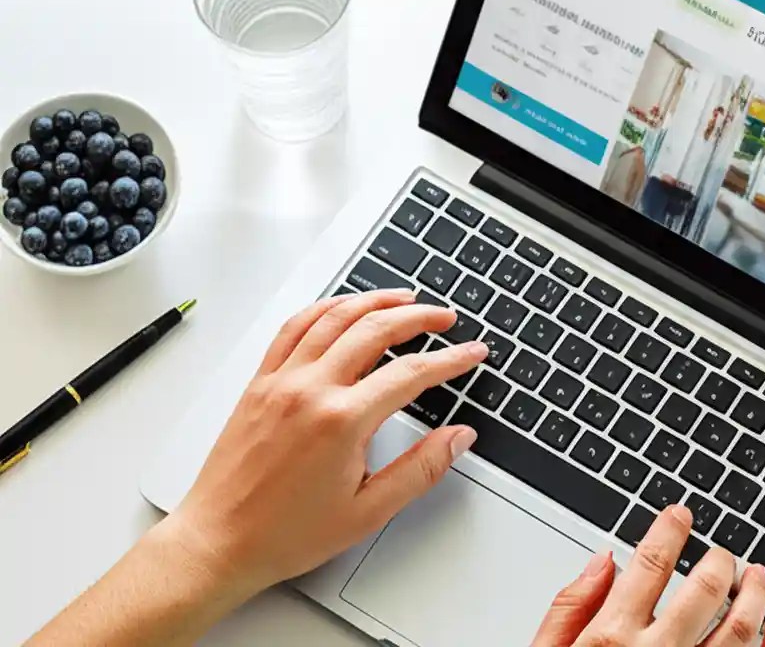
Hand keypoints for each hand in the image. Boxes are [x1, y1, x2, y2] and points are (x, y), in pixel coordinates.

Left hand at [162, 290, 488, 597]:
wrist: (219, 541)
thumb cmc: (284, 533)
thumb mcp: (368, 511)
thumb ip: (420, 469)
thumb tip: (458, 438)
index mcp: (341, 422)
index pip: (410, 373)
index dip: (450, 359)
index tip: (471, 352)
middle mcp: (309, 390)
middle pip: (374, 330)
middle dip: (419, 317)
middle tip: (445, 318)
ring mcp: (280, 381)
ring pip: (334, 318)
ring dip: (374, 301)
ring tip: (404, 298)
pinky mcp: (259, 383)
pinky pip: (293, 328)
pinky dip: (324, 308)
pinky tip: (341, 307)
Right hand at [531, 506, 764, 646]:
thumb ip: (569, 609)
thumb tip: (603, 560)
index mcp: (609, 642)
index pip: (649, 566)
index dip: (669, 531)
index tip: (680, 514)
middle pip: (703, 590)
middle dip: (719, 561)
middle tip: (723, 552)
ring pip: (738, 630)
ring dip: (755, 595)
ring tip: (759, 576)